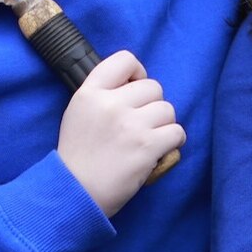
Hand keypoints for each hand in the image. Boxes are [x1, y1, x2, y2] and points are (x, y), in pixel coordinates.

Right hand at [57, 50, 184, 216]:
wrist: (75, 192)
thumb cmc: (79, 155)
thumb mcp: (78, 112)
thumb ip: (102, 93)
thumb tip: (135, 84)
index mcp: (90, 92)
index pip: (125, 59)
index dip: (137, 73)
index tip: (134, 90)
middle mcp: (110, 104)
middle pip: (153, 87)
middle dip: (151, 105)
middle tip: (140, 124)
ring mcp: (130, 125)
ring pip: (168, 109)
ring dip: (163, 124)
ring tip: (148, 139)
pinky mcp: (147, 147)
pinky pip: (176, 132)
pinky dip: (172, 142)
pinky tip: (159, 150)